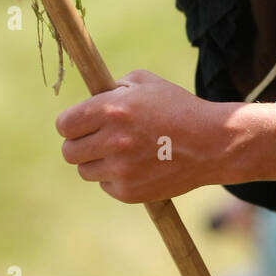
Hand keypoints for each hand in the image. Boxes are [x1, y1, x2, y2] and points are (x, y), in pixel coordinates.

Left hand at [55, 70, 275, 202]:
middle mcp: (112, 141)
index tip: (80, 124)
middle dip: (80, 144)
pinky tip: (137, 166)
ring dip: (96, 162)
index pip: (64, 125)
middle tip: (98, 139)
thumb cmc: (179, 107)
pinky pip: (106, 186)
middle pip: (69, 151)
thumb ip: (114, 87)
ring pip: (85, 171)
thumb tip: (92, 99)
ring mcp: (120, 170)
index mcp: (112, 110)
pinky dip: (115, 178)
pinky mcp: (129, 192)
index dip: (71, 124)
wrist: (211, 143)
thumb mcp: (147, 82)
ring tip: (121, 152)